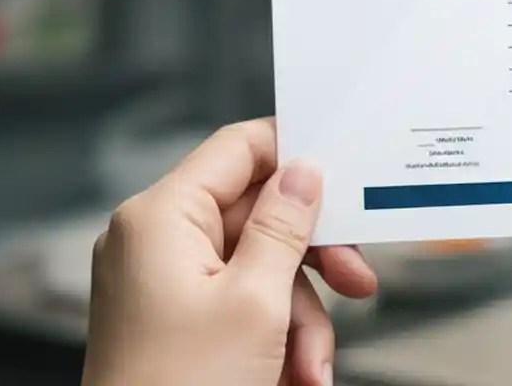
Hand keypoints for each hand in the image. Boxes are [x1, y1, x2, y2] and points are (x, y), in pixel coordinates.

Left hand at [82, 119, 377, 385]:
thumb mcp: (256, 302)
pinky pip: (242, 303)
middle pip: (258, 215)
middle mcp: (155, 241)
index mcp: (160, 218)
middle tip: (356, 278)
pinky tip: (294, 376)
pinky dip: (275, 336)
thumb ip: (285, 226)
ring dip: (300, 316)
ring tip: (312, 367)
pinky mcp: (175, 318)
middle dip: (312, 259)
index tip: (343, 168)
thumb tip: (304, 174)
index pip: (237, 148)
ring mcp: (162, 281)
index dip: (294, 151)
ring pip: (260, 267)